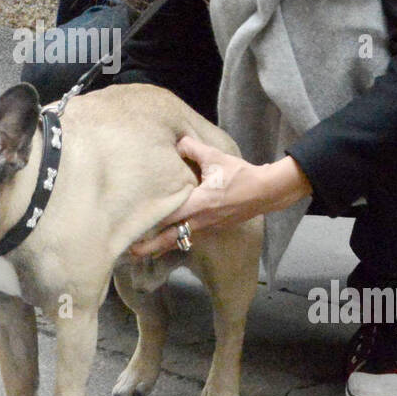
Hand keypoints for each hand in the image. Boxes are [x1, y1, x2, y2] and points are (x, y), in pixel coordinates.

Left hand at [128, 136, 311, 257]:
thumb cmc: (240, 175)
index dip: (150, 224)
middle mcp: (201, 220)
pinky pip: (190, 237)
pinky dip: (176, 240)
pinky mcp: (213, 227)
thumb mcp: (216, 158)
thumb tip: (177, 142)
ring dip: (161, 246)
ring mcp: (208, 226)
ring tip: (143, 251)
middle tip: (130, 253)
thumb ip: (193, 148)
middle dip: (150, 247)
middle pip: (171, 238)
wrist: (266, 191)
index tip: (133, 229)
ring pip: (180, 240)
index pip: (169, 217)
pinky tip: (166, 241)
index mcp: (199, 204)